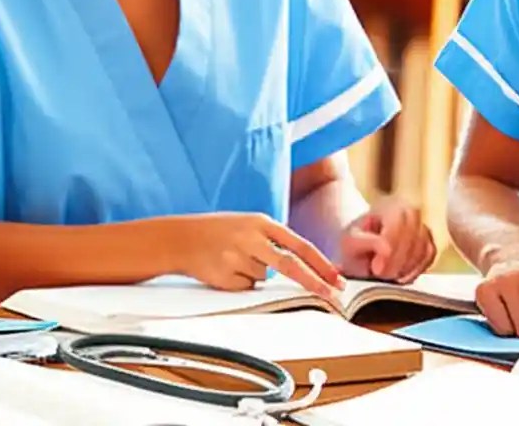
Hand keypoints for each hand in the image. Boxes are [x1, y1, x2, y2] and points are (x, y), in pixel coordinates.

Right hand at [168, 213, 343, 302]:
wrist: (181, 239)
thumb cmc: (220, 232)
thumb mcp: (249, 226)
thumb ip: (274, 242)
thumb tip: (305, 268)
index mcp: (262, 223)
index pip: (300, 245)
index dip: (321, 263)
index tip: (337, 278)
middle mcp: (252, 238)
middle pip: (291, 265)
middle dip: (314, 282)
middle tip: (332, 295)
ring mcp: (238, 257)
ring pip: (265, 278)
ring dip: (256, 274)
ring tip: (235, 261)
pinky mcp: (226, 276)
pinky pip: (247, 286)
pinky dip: (241, 282)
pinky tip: (225, 269)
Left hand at [339, 195, 435, 282]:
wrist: (359, 258)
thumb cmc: (354, 248)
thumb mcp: (350, 244)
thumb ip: (367, 242)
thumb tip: (387, 249)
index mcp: (387, 206)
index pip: (398, 223)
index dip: (389, 248)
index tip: (376, 267)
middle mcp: (408, 212)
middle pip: (414, 235)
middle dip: (397, 260)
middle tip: (381, 274)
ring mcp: (421, 227)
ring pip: (424, 248)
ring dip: (405, 267)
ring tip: (387, 275)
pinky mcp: (428, 244)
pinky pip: (429, 258)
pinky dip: (415, 270)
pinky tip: (399, 276)